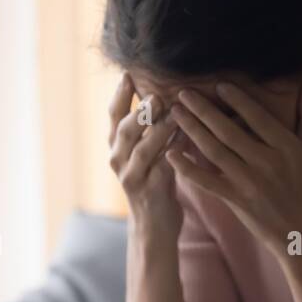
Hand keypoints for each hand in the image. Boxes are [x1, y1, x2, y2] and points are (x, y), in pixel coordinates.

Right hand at [108, 73, 183, 243]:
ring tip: (175, 114)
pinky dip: (175, 152)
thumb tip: (166, 95)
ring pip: (143, 149)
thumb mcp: (146, 155)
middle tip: (155, 95)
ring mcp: (132, 178)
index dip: (119, 95)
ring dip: (159, 129)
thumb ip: (151, 130)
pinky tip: (188, 139)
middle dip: (140, 110)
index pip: (113, 116)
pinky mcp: (150, 192)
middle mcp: (119, 161)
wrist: (153, 228)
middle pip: (125, 129)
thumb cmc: (154, 184)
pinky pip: (164, 168)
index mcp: (117, 148)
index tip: (128, 74)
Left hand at [167, 82, 301, 258]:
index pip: (258, 117)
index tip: (219, 85)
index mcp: (287, 147)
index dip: (238, 100)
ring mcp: (249, 183)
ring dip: (192, 130)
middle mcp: (267, 163)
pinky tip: (171, 154)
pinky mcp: (237, 201)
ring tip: (175, 114)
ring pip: (215, 151)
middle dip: (204, 110)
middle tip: (184, 93)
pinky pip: (208, 182)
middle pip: (229, 131)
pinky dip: (188, 169)